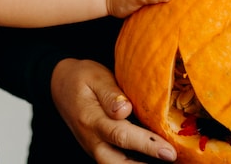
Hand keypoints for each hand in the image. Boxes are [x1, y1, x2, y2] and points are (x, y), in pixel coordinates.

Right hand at [51, 58, 178, 162]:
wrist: (59, 85)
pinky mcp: (99, 148)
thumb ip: (110, 94)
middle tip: (171, 159)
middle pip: (116, 162)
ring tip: (165, 162)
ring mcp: (94, 146)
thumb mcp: (95, 77)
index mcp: (91, 118)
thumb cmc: (81, 77)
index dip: (147, 145)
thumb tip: (124, 110)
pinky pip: (115, 162)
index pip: (121, 135)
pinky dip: (133, 163)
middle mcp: (92, 138)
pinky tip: (153, 160)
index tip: (169, 151)